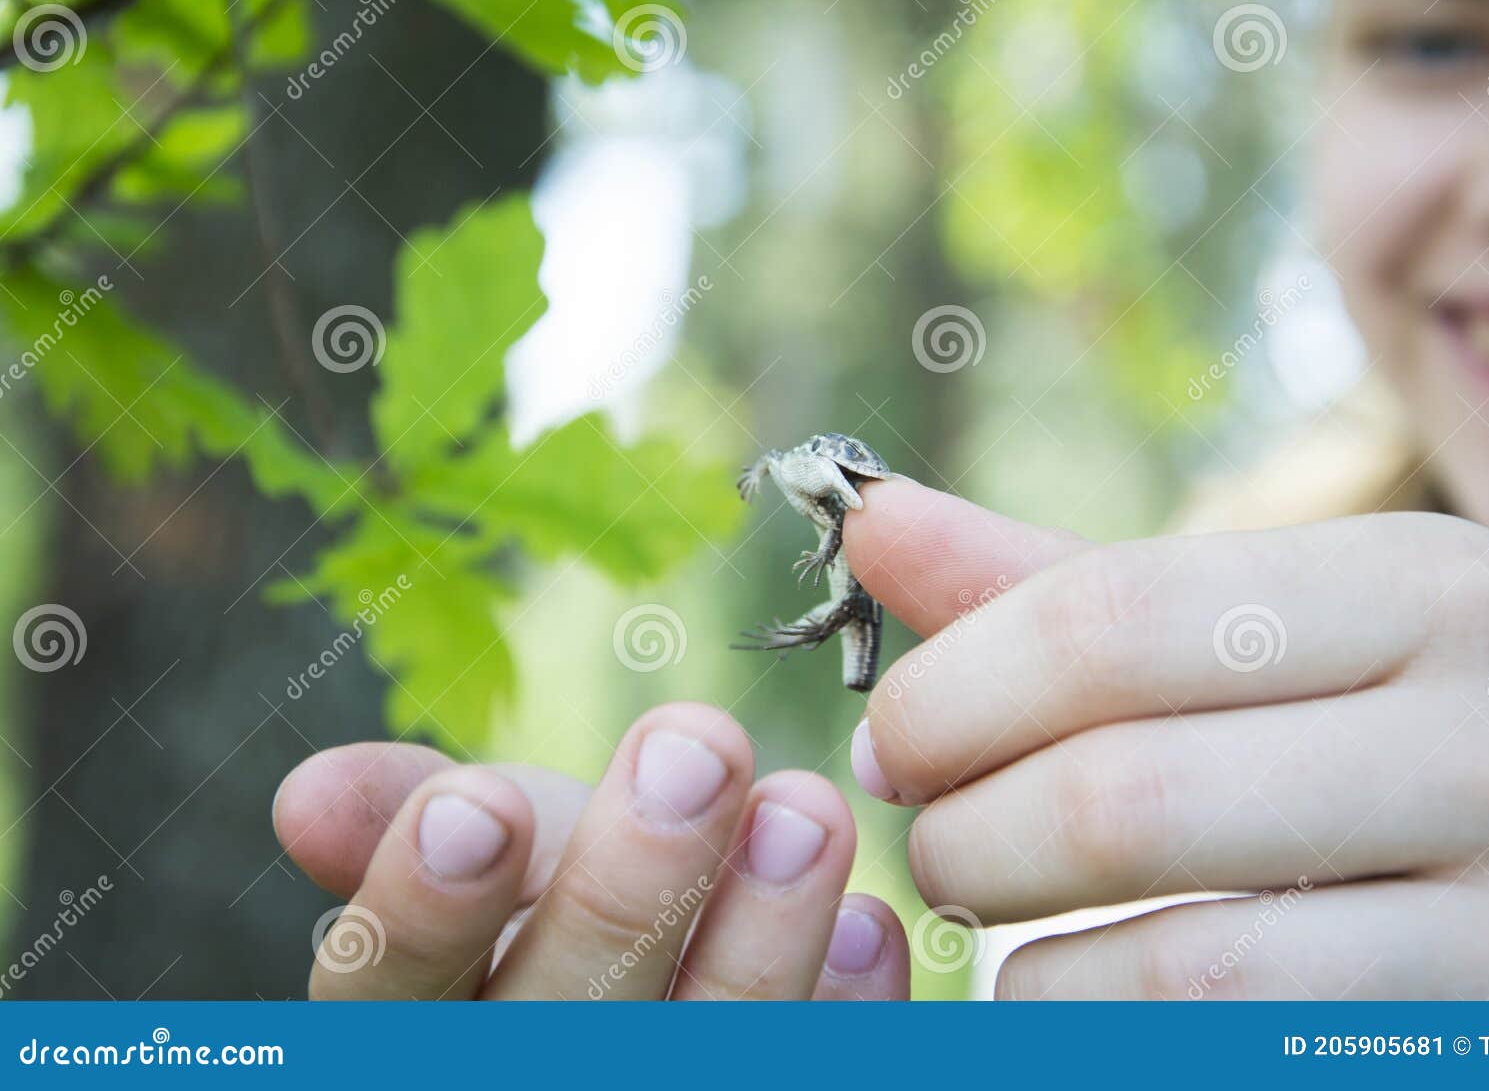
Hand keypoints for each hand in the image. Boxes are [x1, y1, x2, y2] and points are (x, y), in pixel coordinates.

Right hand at [274, 702, 909, 998]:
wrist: (650, 1001)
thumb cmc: (557, 924)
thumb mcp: (480, 870)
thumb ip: (411, 829)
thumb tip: (307, 794)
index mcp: (421, 1031)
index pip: (387, 997)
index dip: (423, 911)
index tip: (480, 801)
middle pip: (560, 1027)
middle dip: (626, 887)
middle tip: (697, 744)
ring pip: (701, 1060)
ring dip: (759, 938)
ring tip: (805, 808)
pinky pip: (820, 1080)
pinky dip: (845, 1016)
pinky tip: (868, 926)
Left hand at [845, 478, 1488, 998]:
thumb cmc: (1388, 725)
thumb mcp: (1266, 630)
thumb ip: (1063, 585)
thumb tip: (872, 521)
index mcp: (1427, 586)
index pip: (1105, 623)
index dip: (951, 694)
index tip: (889, 744)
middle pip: (1122, 796)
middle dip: (966, 835)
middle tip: (933, 844)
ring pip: (1180, 967)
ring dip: (1026, 965)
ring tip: (998, 928)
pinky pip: (1236, 1057)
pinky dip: (1108, 1037)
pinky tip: (1089, 998)